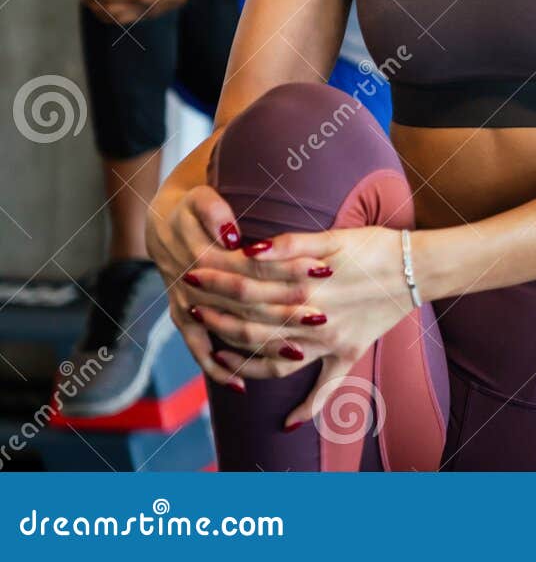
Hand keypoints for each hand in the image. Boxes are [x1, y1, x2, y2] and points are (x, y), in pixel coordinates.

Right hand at [146, 185, 309, 394]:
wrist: (163, 224)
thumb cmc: (192, 209)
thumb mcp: (200, 200)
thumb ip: (214, 214)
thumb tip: (233, 236)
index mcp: (203, 257)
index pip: (253, 267)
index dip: (287, 268)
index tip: (321, 270)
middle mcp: (195, 288)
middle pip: (247, 304)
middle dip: (285, 311)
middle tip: (321, 316)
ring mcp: (189, 307)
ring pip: (230, 331)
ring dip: (262, 344)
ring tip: (298, 353)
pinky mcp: (185, 320)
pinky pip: (199, 350)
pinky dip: (217, 370)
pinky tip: (241, 387)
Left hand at [209, 228, 415, 429]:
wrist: (420, 268)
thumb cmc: (377, 246)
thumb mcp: (334, 236)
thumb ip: (290, 245)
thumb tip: (247, 249)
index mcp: (309, 287)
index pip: (249, 287)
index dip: (217, 281)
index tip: (191, 275)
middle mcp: (316, 320)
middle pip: (254, 324)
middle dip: (218, 316)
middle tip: (191, 307)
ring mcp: (332, 342)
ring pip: (277, 359)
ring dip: (243, 358)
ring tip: (217, 351)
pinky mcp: (350, 352)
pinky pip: (328, 386)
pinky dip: (309, 408)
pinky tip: (289, 424)